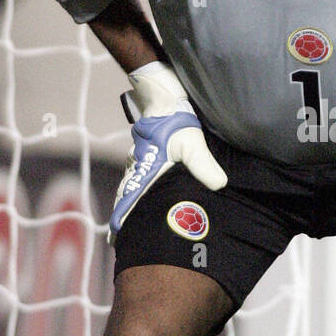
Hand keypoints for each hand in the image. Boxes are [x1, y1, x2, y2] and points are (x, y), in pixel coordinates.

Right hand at [109, 62, 226, 239]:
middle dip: (122, 216)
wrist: (165, 96)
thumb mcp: (192, 142)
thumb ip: (204, 164)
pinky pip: (135, 178)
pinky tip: (139, 197)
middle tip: (116, 238)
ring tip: (124, 224)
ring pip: (129, 187)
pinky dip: (132, 192)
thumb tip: (219, 184)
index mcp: (147, 168)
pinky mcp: (145, 154)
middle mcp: (139, 166)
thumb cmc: (177, 119)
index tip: (116, 235)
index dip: (124, 217)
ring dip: (126, 205)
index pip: (131, 198)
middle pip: (126, 196)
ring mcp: (140, 160)